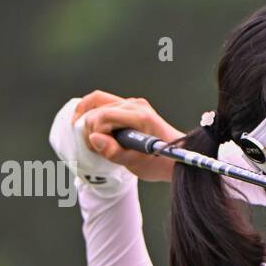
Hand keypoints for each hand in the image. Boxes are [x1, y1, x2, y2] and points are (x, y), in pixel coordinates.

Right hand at [72, 91, 186, 182]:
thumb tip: (94, 138)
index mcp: (140, 117)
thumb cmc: (159, 163)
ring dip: (90, 122)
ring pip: (96, 103)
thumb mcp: (135, 164)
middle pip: (96, 110)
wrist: (176, 158)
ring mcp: (132, 103)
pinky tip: (89, 127)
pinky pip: (101, 101)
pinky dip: (92, 113)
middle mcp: (135, 105)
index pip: (103, 117)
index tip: (100, 150)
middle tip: (99, 149)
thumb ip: (113, 152)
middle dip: (91, 130)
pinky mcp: (128, 105)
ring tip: (98, 141)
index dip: (95, 134)